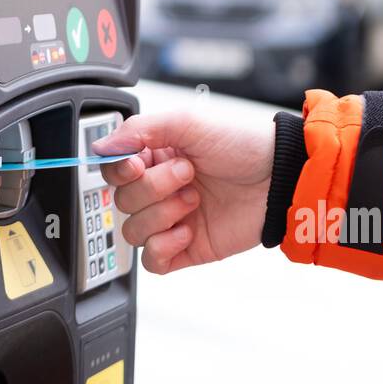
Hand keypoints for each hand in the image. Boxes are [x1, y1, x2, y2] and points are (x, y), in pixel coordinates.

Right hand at [93, 112, 274, 274]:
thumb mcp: (188, 122)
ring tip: (194, 199)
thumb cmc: (242, 144)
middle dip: (154, 188)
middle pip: (121, 202)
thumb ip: (139, 130)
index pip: (112, 171)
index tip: (139, 164)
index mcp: (154, 157)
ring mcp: (171, 220)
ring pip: (132, 232)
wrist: (281, 177)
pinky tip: (187, 230)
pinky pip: (152, 261)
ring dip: (161, 215)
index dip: (120, 171)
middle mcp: (159, 189)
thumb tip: (102, 147)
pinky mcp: (186, 248)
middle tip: (188, 173)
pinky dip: (163, 248)